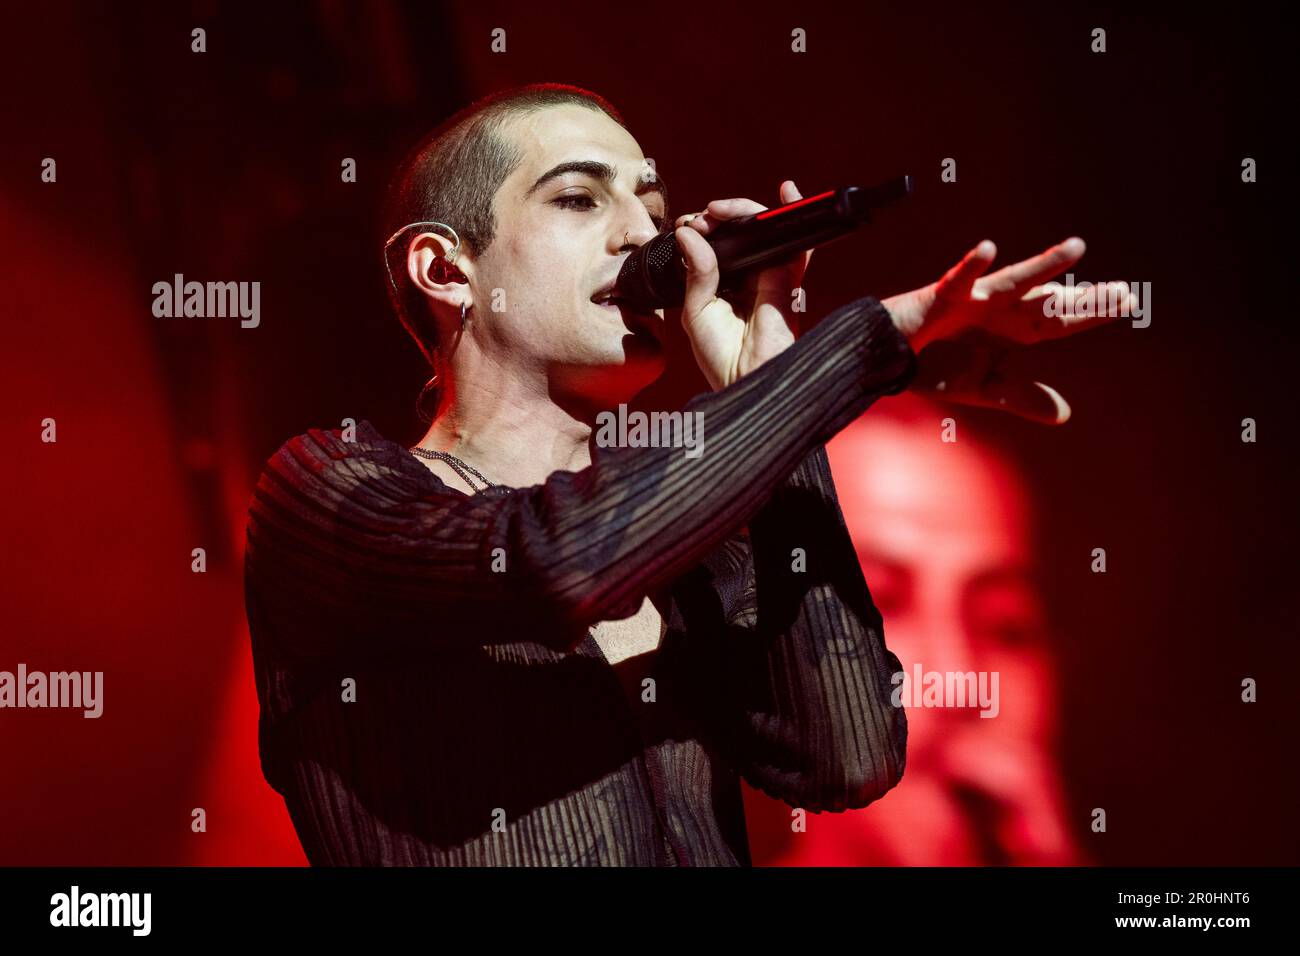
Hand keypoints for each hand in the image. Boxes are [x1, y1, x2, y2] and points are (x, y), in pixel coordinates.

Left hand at [675, 180, 811, 390]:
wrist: (745, 381)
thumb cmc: (721, 357)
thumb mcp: (696, 311)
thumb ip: (696, 271)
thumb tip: (689, 234)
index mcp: (723, 287)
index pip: (717, 247)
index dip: (703, 230)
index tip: (686, 225)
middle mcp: (748, 279)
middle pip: (741, 235)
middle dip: (721, 218)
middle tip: (701, 218)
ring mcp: (770, 277)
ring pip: (764, 232)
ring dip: (744, 213)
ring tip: (720, 210)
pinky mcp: (789, 280)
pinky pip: (796, 243)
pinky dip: (793, 215)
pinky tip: (785, 193)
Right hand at [883, 238, 1132, 424]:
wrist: (889, 358)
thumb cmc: (933, 367)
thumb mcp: (982, 390)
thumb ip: (1021, 398)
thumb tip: (1065, 414)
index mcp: (1011, 331)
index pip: (1060, 321)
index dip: (1092, 312)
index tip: (1129, 301)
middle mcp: (1000, 310)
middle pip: (1049, 302)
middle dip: (1083, 297)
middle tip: (1124, 291)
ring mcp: (974, 300)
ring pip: (1014, 281)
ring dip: (1043, 267)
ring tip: (1075, 250)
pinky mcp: (941, 296)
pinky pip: (958, 279)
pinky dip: (971, 266)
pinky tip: (988, 249)